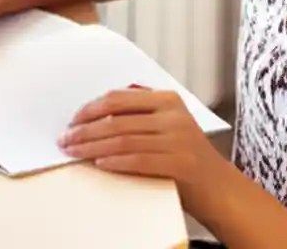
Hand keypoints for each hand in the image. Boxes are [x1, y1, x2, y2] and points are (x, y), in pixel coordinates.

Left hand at [60, 88, 219, 211]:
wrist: (220, 188)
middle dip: (86, 130)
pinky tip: (99, 164)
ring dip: (92, 147)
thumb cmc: (188, 158)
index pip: (119, 99)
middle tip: (66, 138)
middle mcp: (173, 116)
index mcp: (168, 101)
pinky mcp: (180, 163)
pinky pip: (138, 160)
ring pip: (122, 139)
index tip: (72, 120)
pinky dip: (115, 162)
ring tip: (74, 152)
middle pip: (117, 119)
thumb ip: (141, 113)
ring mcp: (178, 139)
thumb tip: (96, 114)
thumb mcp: (169, 125)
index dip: (91, 109)